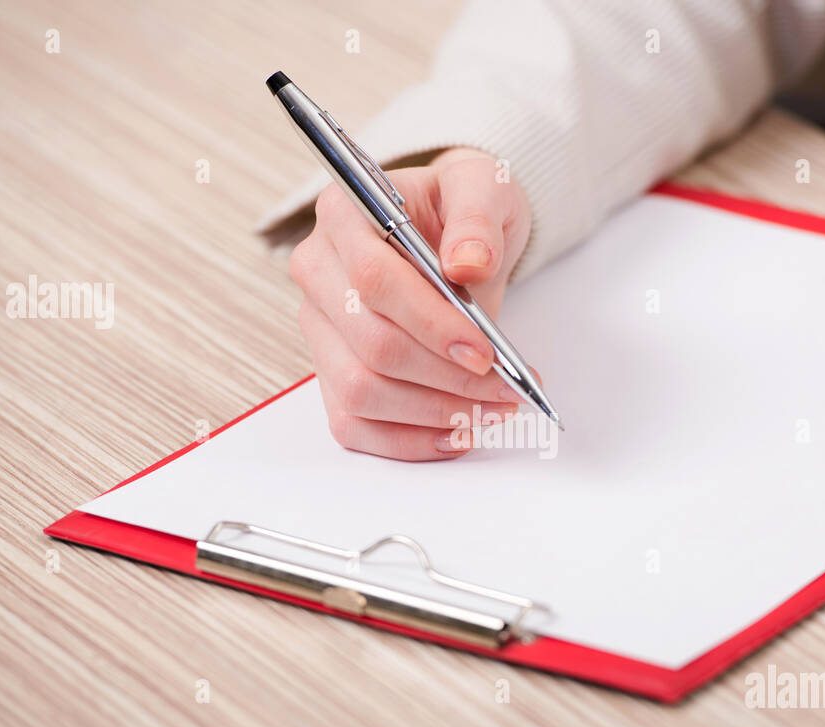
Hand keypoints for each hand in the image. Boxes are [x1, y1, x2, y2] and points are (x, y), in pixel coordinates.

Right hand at [289, 147, 531, 459]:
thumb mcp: (484, 188)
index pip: (373, 280)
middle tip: (506, 388)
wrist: (456, 235)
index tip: (485, 353)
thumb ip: (477, 217)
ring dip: (434, 413)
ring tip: (494, 409)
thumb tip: (468, 262)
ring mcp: (320, 329)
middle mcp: (318, 273)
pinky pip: (354, 424)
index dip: (431, 324)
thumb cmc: (463, 208)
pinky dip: (408, 440)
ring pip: (360, 393)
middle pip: (369, 345)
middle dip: (445, 378)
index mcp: (342, 215)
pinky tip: (458, 434)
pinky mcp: (330, 372)